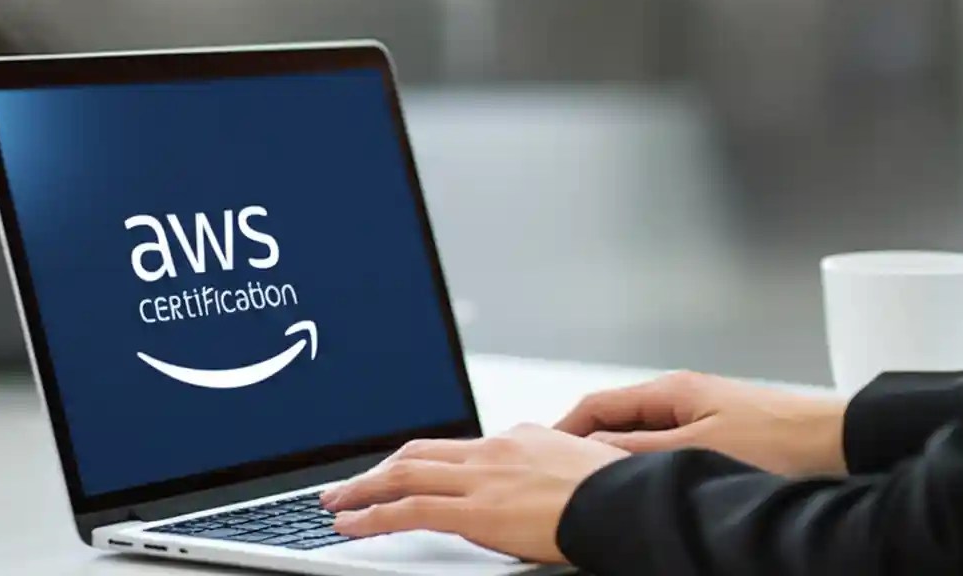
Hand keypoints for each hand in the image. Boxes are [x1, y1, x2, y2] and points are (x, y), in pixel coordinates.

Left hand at [320, 423, 626, 563]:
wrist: (626, 501)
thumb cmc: (615, 493)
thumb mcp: (580, 469)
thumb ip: (548, 474)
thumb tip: (541, 491)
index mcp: (519, 438)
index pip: (458, 448)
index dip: (422, 462)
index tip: (404, 473)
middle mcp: (494, 449)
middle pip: (420, 452)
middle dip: (379, 469)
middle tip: (349, 484)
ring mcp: (482, 476)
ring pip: (404, 474)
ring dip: (363, 489)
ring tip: (336, 503)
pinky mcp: (475, 509)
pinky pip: (409, 509)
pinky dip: (373, 516)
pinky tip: (352, 524)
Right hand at [556, 371, 848, 476]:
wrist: (837, 442)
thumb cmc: (781, 441)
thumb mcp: (697, 450)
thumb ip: (641, 452)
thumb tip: (592, 454)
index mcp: (672, 391)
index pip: (599, 403)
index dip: (563, 427)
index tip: (539, 449)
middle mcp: (683, 397)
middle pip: (616, 419)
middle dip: (584, 444)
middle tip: (559, 473)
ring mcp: (701, 415)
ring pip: (641, 436)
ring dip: (616, 458)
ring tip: (596, 485)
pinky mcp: (719, 433)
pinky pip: (665, 447)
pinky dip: (645, 465)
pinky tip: (644, 487)